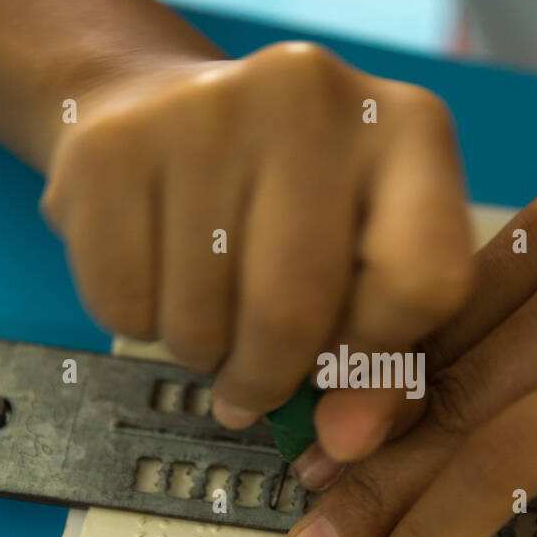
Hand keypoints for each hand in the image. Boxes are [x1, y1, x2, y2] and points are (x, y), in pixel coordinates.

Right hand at [38, 42, 472, 448]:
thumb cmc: (286, 205)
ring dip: (203, 353)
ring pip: (202, 319)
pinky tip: (159, 276)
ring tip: (211, 312)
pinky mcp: (112, 145)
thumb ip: (384, 364)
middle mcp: (314, 94)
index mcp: (409, 127)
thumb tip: (343, 442)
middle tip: (255, 385)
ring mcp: (207, 108)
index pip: (424, 282)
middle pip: (297, 310)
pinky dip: (140, 324)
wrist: (158, 107)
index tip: (343, 366)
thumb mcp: (367, 265)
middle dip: (270, 378)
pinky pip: (125, 303)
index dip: (379, 356)